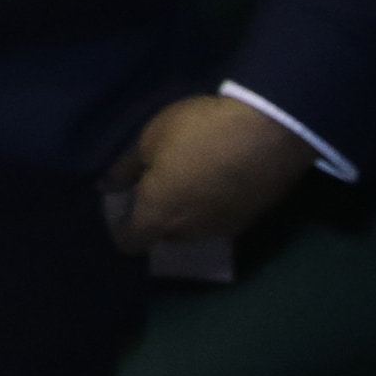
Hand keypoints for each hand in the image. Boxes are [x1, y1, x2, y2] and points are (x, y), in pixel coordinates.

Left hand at [100, 93, 313, 252]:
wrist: (269, 133)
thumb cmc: (198, 132)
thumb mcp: (150, 138)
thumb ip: (125, 168)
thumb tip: (107, 185)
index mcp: (159, 216)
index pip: (131, 243)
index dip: (120, 228)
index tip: (121, 204)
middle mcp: (190, 232)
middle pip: (164, 235)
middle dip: (155, 216)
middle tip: (155, 183)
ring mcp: (224, 230)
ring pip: (193, 229)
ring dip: (186, 212)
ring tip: (188, 177)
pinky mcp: (250, 220)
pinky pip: (219, 219)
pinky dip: (212, 206)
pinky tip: (217, 178)